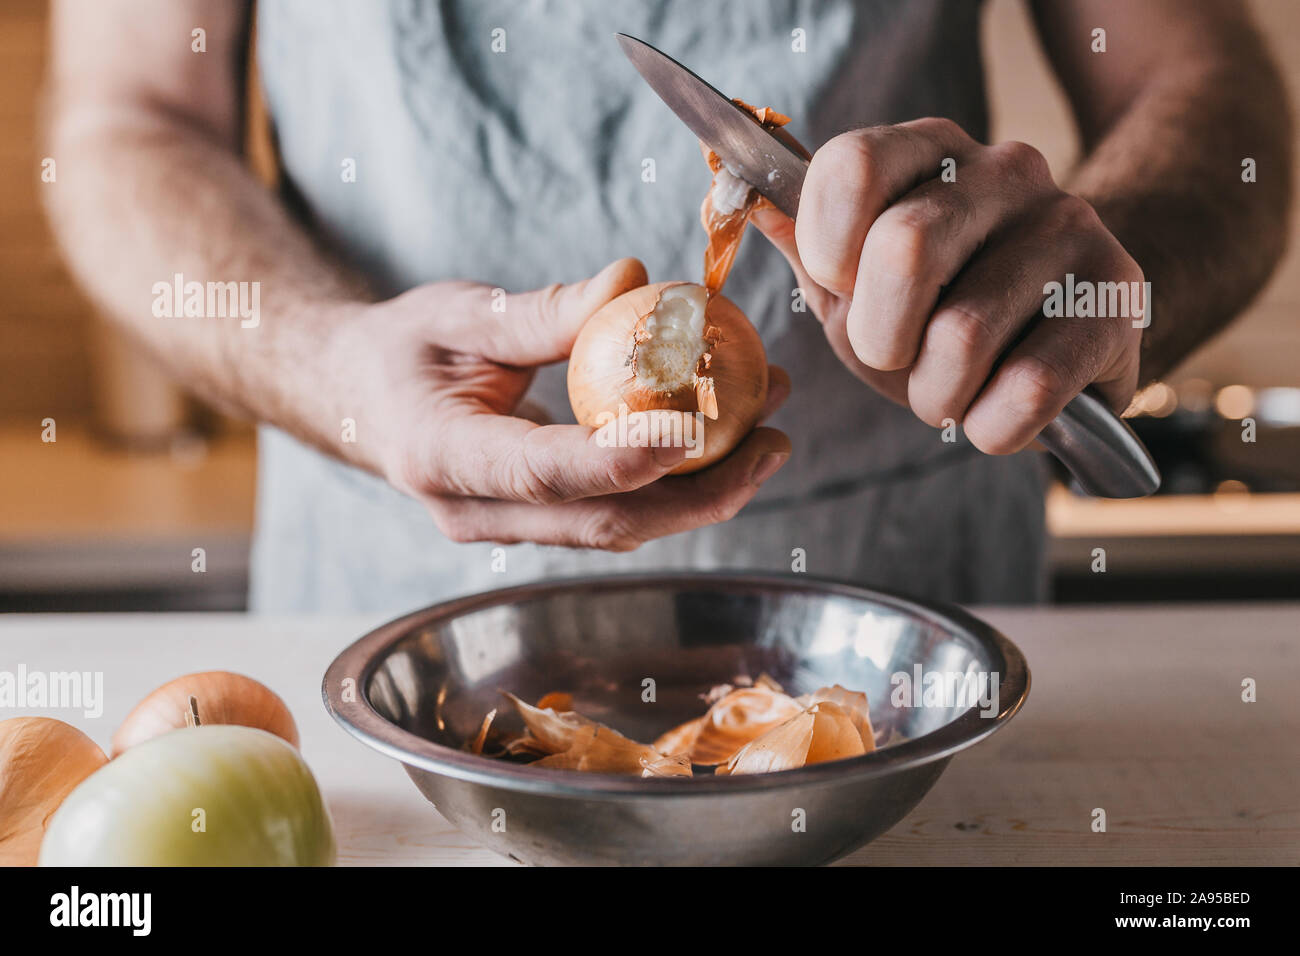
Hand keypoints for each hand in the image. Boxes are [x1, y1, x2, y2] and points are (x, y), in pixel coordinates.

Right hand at [322, 258, 790, 549]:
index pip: (543, 472)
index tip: (695, 431)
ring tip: (772, 437)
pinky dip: (676, 486)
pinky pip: (615, 515)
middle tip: (772, 444)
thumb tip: (632, 283)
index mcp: (441, 457)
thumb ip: (540, 311)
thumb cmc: (400, 348)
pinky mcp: (537, 524)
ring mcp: (507, 529)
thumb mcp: (455, 313)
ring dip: (703, 493)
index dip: (621, 460)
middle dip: (698, 495)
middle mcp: (475, 513)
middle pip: (602, 523)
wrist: (361, 400)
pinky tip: (727, 444)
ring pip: (620, 530)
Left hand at [751, 118, 1142, 453]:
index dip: (830, 248)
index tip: (844, 289)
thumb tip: (746, 200)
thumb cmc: (948, 306)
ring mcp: (1069, 226)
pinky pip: (1028, 387)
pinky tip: (1000, 411)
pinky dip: (993, 426)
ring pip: (963, 335)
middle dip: (883, 340)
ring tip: (955, 390)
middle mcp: (1004, 171)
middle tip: (899, 359)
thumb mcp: (862, 282)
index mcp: (928, 152)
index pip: (852, 166)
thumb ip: (809, 247)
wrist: (1071, 326)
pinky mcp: (1117, 297)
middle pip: (904, 249)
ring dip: (938, 397)